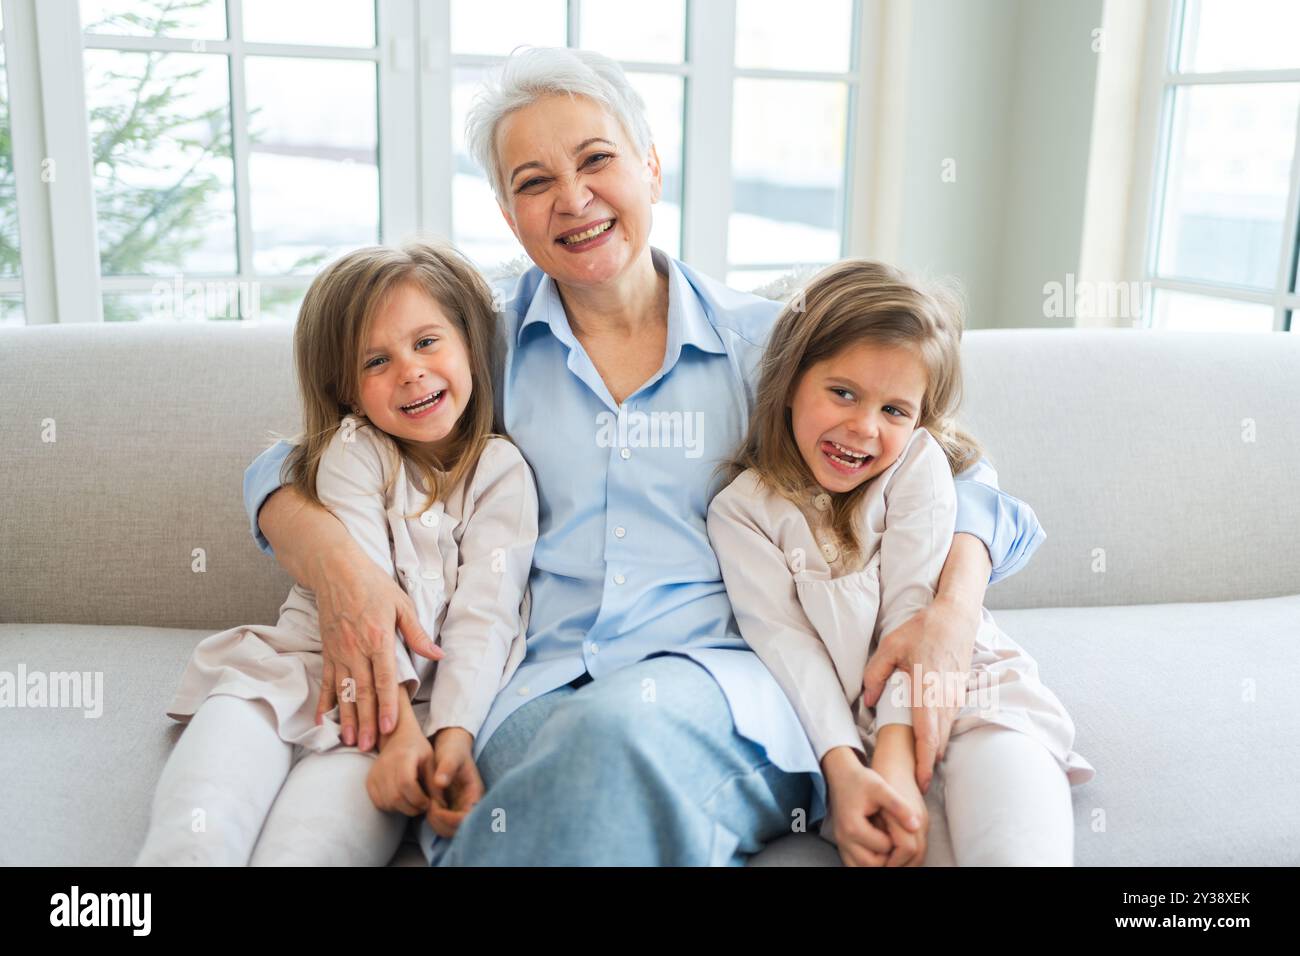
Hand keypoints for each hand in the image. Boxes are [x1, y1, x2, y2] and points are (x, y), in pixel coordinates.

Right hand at [312, 545, 442, 751]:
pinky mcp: (327, 651)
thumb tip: (438, 654)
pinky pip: (326, 681)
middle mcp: (356, 649)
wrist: (336, 570)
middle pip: (363, 692)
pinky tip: (322, 721)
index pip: (385, 678)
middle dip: (368, 721)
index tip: (390, 726)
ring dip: (347, 718)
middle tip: (369, 746)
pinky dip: (323, 702)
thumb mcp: (401, 604)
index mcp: (378, 638)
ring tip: (350, 740)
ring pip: (344, 692)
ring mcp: (339, 652)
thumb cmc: (373, 585)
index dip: (388, 704)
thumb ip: (417, 633)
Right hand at [366, 725, 433, 816]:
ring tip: (414, 802)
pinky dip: (392, 807)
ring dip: (403, 808)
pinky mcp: (369, 781)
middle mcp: (385, 765)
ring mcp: (375, 774)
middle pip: (396, 797)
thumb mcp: (430, 760)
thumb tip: (442, 805)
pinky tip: (402, 800)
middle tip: (423, 806)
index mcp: (403, 756)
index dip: (418, 798)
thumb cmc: (418, 749)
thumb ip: (435, 782)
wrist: (396, 738)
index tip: (428, 802)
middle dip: (412, 807)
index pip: (407, 783)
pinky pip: (379, 803)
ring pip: (388, 802)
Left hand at [423, 727, 484, 838]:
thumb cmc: (453, 751)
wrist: (450, 749)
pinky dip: (434, 822)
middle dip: (442, 823)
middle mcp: (470, 805)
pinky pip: (443, 825)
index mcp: (475, 794)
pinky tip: (426, 808)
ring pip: (450, 830)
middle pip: (460, 829)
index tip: (435, 809)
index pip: (469, 817)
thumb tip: (439, 782)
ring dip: (437, 824)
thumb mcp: (451, 755)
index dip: (452, 818)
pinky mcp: (450, 810)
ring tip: (427, 808)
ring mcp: (460, 809)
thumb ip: (447, 767)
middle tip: (429, 810)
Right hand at [822, 748, 921, 867]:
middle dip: (889, 856)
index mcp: (853, 827)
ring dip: (878, 863)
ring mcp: (841, 844)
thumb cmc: (862, 781)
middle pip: (872, 864)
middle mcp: (844, 839)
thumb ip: (899, 807)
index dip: (898, 840)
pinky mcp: (842, 845)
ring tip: (889, 846)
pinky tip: (879, 850)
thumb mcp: (882, 788)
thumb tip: (916, 826)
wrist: (842, 775)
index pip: (884, 847)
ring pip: (862, 868)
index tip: (899, 826)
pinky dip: (868, 863)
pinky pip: (855, 865)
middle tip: (897, 840)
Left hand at [862, 598, 976, 793]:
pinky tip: (929, 740)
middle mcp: (945, 699)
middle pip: (938, 741)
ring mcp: (955, 697)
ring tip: (919, 768)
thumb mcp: (891, 646)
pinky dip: (939, 735)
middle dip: (927, 764)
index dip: (923, 761)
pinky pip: (949, 721)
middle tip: (912, 782)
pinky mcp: (958, 694)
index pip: (927, 735)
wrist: (956, 618)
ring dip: (933, 751)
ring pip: (945, 733)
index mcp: (927, 690)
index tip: (919, 781)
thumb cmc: (923, 630)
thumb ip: (876, 674)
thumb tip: (869, 701)